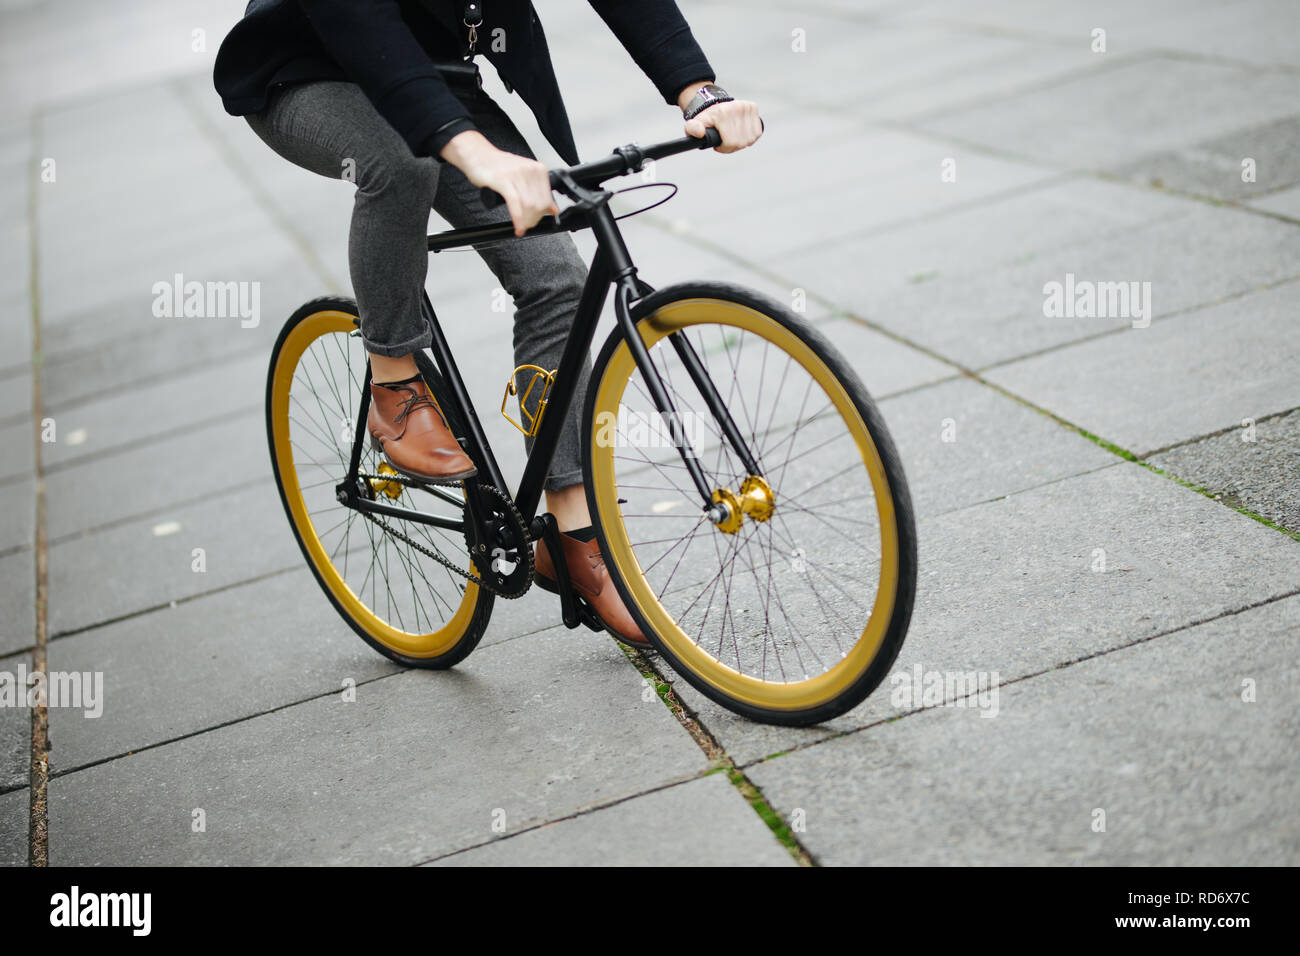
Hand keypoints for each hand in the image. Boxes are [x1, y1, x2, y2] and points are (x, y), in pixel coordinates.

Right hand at [441, 130, 557, 235]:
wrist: (477, 154)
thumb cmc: (498, 166)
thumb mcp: (523, 176)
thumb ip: (538, 191)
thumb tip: (552, 208)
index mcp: (538, 169)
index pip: (547, 199)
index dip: (543, 214)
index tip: (536, 220)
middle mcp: (529, 170)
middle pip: (539, 204)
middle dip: (534, 219)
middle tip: (527, 225)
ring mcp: (516, 175)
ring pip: (529, 206)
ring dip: (526, 221)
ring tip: (521, 226)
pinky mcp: (503, 180)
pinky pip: (515, 204)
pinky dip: (518, 219)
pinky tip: (518, 227)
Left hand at [680, 90, 762, 153]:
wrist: (714, 104)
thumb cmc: (706, 119)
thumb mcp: (694, 124)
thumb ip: (693, 129)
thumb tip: (699, 132)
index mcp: (723, 113)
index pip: (730, 142)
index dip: (724, 148)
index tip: (718, 144)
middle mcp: (737, 108)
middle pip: (740, 142)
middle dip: (731, 146)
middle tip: (724, 140)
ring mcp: (746, 107)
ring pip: (749, 139)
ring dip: (740, 142)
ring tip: (731, 136)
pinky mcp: (753, 108)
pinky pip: (756, 132)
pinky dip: (749, 136)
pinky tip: (740, 132)